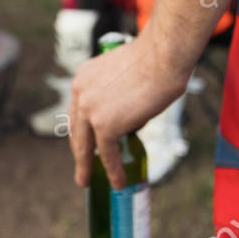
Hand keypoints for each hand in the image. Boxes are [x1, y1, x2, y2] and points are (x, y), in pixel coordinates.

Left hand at [69, 32, 189, 189]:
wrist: (162, 56)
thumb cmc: (155, 60)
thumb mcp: (124, 75)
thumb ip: (118, 96)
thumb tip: (127, 120)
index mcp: (83, 77)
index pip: (78, 111)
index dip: (81, 130)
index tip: (84, 143)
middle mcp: (80, 92)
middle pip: (76, 130)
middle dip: (79, 152)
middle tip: (81, 169)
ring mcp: (90, 109)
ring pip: (86, 146)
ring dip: (87, 167)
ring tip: (87, 180)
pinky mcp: (105, 124)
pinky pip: (107, 153)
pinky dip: (113, 170)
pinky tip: (117, 181)